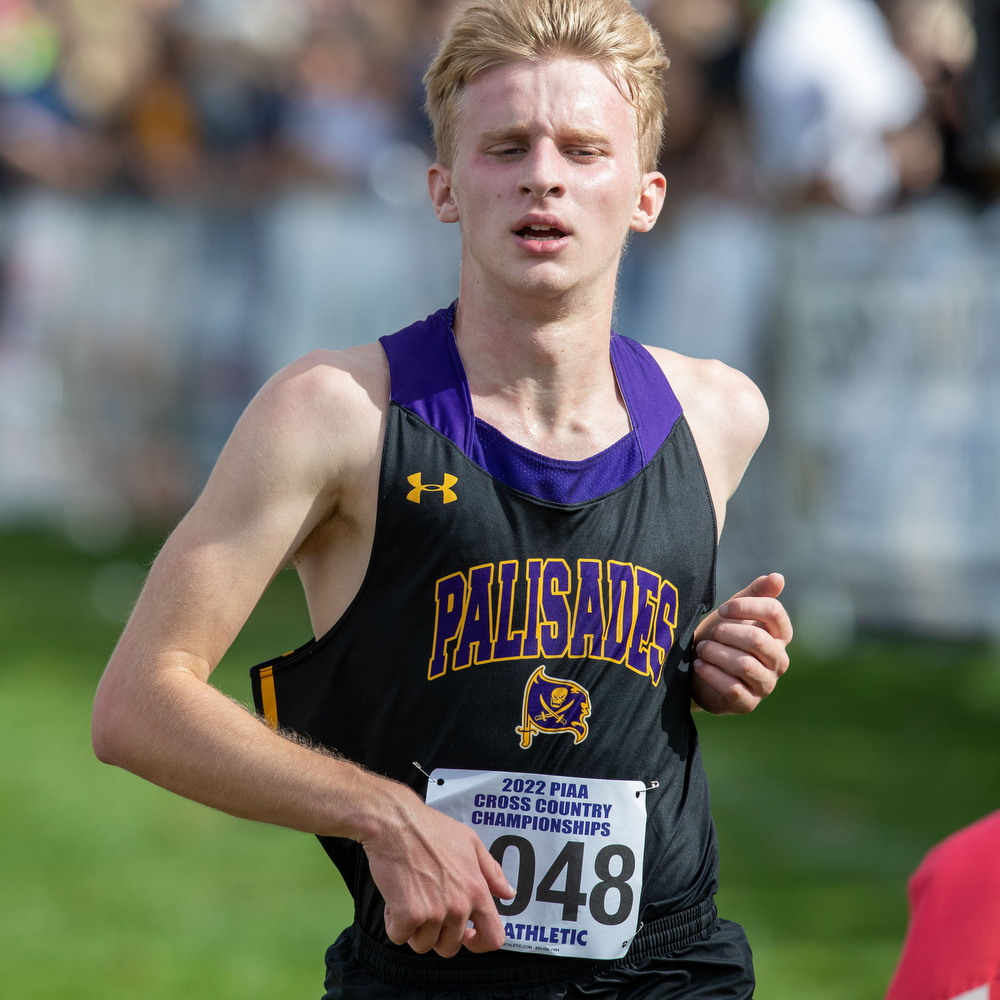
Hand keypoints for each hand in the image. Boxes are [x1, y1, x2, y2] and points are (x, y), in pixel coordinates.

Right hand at [363, 786, 515, 957]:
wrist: (396, 823)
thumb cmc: (430, 829)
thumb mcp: (470, 842)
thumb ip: (491, 872)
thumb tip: (508, 894)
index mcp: (477, 891)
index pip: (492, 937)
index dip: (479, 943)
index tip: (466, 937)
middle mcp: (459, 906)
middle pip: (450, 947)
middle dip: (436, 933)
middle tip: (426, 907)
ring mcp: (434, 913)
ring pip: (423, 945)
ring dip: (413, 928)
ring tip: (410, 899)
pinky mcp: (408, 916)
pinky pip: (399, 937)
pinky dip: (394, 923)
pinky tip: (395, 900)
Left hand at [691, 573, 791, 714]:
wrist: (696, 671)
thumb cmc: (719, 637)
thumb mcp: (734, 613)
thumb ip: (755, 594)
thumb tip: (778, 577)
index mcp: (779, 635)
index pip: (775, 613)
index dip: (746, 607)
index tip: (721, 609)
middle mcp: (779, 661)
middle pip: (758, 640)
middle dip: (728, 633)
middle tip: (711, 634)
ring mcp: (765, 684)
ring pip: (745, 665)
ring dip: (717, 654)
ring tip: (702, 649)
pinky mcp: (748, 704)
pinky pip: (733, 688)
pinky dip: (712, 674)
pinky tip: (699, 666)